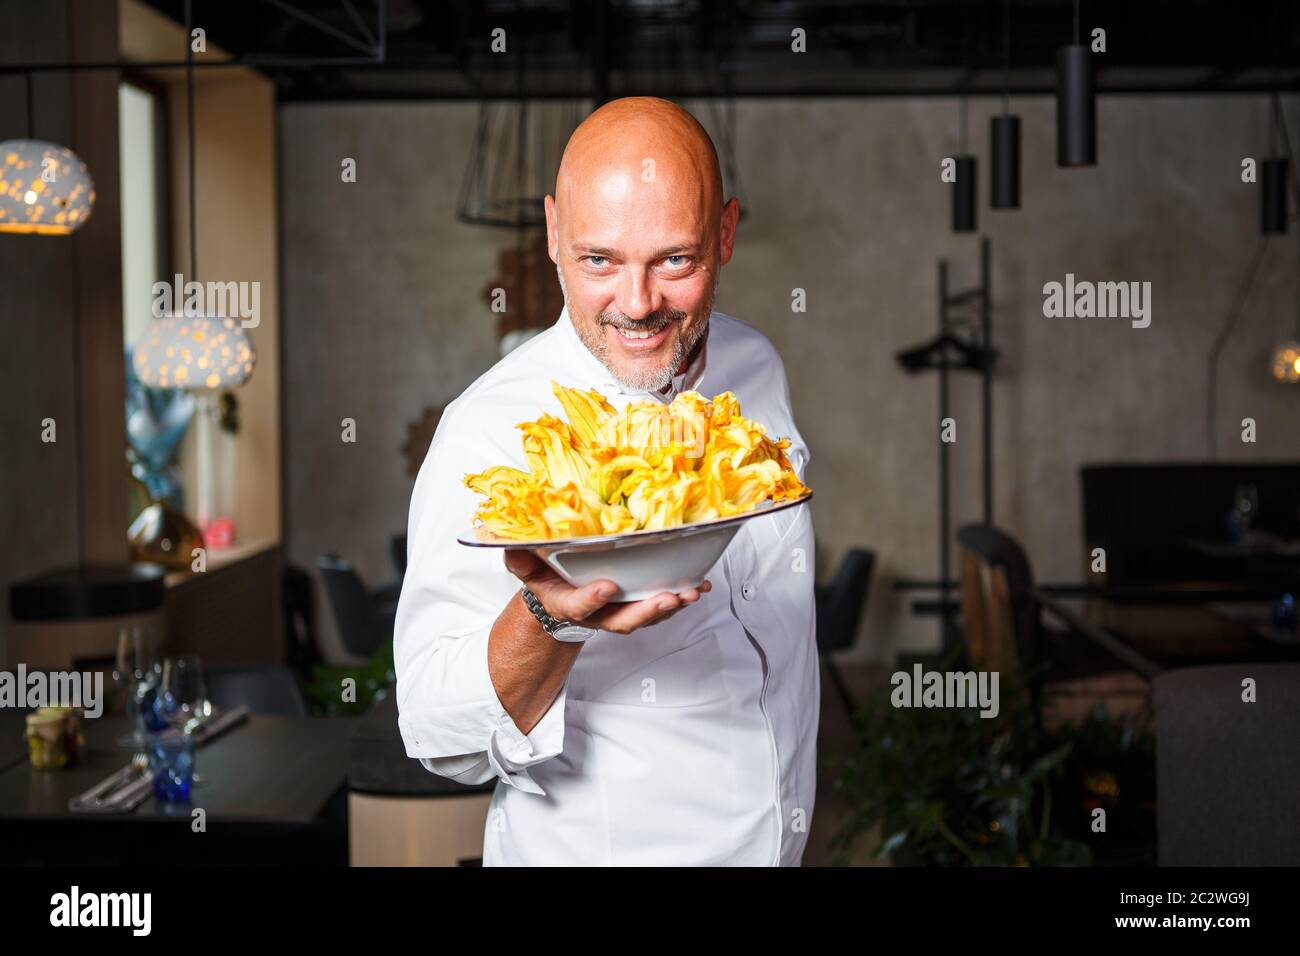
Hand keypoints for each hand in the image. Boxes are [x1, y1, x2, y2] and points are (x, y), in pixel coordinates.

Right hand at [504, 550, 710, 635]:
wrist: (558, 593)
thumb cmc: (545, 577)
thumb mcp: (525, 567)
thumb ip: (519, 559)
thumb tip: (513, 547)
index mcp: (568, 603)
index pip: (578, 606)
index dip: (591, 599)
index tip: (606, 586)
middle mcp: (597, 612)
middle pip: (623, 619)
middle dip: (646, 611)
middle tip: (667, 598)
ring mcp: (619, 610)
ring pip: (646, 615)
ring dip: (670, 606)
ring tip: (689, 593)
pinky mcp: (637, 603)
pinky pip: (661, 604)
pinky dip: (681, 597)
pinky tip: (698, 586)